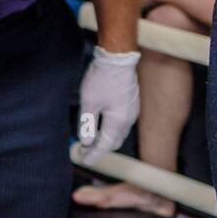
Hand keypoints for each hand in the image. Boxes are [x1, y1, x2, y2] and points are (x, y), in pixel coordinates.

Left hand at [77, 46, 140, 163]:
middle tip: (85, 152)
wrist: (118, 58)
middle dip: (100, 148)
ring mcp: (132, 111)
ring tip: (92, 142)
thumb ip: (88, 123)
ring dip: (107, 139)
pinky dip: (112, 130)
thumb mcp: (89, 101)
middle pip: (114, 141)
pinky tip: (103, 127)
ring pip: (119, 133)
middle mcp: (129, 119)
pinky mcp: (131, 103)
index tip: (84, 159)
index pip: (105, 144)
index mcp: (118, 121)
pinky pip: (123, 124)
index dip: (94, 154)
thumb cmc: (102, 78)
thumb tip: (86, 141)